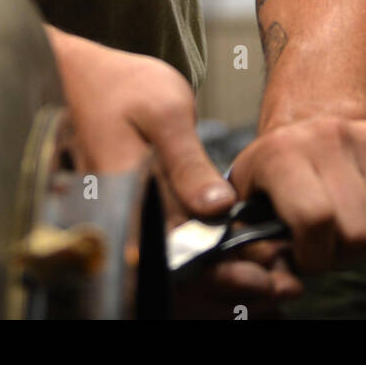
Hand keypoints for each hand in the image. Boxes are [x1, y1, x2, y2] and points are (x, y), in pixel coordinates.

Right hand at [46, 28, 303, 317]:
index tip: (269, 275)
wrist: (82, 78)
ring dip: (221, 285)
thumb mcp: (164, 111)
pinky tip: (238, 267)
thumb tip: (217, 208)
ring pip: (174, 274)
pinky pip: (168, 260)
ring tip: (271, 283)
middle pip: (179, 275)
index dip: (224, 273)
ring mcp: (124, 225)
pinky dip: (204, 271)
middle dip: (232, 286)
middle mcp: (121, 222)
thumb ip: (189, 162)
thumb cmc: (121, 86)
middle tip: (283, 285)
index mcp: (127, 198)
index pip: (177, 254)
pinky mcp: (132, 221)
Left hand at [228, 115, 365, 273]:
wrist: (307, 119)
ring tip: (345, 226)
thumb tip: (280, 270)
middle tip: (326, 241)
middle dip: (342, 253)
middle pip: (359, 233)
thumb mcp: (247, 198)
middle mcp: (329, 137)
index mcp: (282, 151)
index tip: (305, 255)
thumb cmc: (276, 170)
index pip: (315, 218)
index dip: (313, 254)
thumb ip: (254, 242)